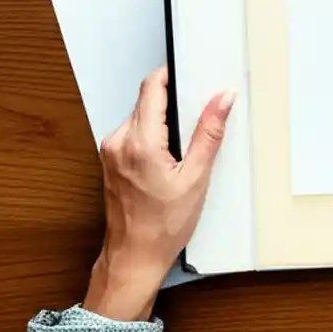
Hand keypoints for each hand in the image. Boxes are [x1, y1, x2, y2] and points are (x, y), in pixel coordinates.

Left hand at [83, 67, 234, 320]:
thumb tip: (222, 99)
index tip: (193, 76)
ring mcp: (110, 151)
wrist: (134, 256)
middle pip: (147, 101)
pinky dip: (152, 137)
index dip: (173, 75)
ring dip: (163, 122)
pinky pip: (133, 133)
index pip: (152, 87)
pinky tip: (168, 160)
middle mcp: (118, 142)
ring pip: (140, 117)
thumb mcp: (196, 178)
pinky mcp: (110, 160)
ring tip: (183, 150)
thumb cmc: (162, 226)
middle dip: (173, 104)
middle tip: (197, 122)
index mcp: (139, 142)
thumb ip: (209, 133)